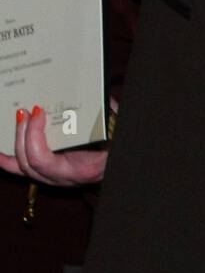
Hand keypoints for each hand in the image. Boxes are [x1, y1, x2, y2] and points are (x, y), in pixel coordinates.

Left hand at [0, 98, 115, 185]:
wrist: (125, 167)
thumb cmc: (121, 147)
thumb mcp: (118, 129)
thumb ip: (108, 112)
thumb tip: (95, 94)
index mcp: (81, 170)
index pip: (45, 161)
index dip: (35, 137)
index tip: (39, 111)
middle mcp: (63, 179)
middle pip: (29, 163)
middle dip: (23, 134)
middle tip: (26, 110)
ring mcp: (54, 179)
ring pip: (22, 167)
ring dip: (16, 141)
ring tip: (19, 117)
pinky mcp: (49, 174)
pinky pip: (23, 171)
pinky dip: (7, 160)